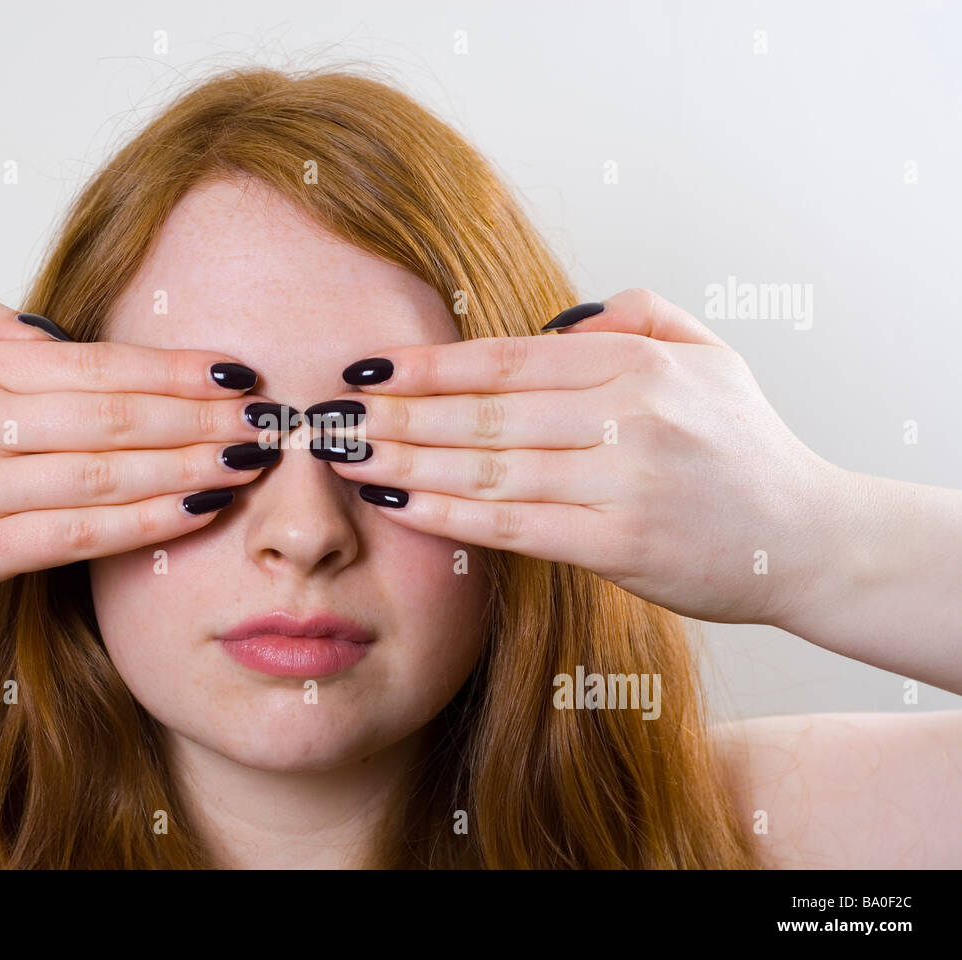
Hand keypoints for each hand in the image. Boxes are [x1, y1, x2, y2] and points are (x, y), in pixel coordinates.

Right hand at [0, 299, 283, 618]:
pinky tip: (193, 509)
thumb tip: (58, 327)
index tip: (234, 372)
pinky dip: (143, 521)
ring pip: (107, 471)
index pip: (99, 363)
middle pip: (116, 413)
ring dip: (189, 464)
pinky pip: (77, 533)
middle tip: (267, 417)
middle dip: (202, 414)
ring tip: (247, 461)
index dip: (175, 369)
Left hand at [315, 288, 841, 627]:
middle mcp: (629, 416)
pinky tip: (401, 504)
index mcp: (639, 364)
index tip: (370, 369)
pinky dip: (449, 513)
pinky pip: (513, 524)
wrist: (806, 538)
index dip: (430, 365)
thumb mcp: (708, 356)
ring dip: (408, 461)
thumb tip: (552, 321)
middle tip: (334, 417)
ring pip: (488, 467)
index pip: (508, 359)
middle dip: (400, 414)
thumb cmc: (745, 447)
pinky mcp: (618, 546)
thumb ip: (634, 318)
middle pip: (485, 412)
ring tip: (348, 457)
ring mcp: (623, 483)